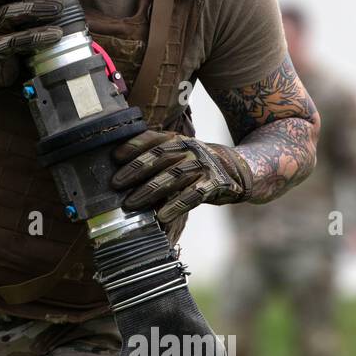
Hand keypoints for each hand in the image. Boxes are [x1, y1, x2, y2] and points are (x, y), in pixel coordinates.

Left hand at [110, 129, 253, 225]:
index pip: (153, 139)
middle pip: (159, 156)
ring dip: (149, 190)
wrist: (242, 170)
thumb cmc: (200, 167)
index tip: (114, 157)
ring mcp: (204, 165)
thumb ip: (159, 161)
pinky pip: (193, 195)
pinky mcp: (216, 183)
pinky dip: (176, 206)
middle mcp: (190, 149)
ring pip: (173, 176)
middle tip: (115, 184)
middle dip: (134, 170)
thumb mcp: (181, 157)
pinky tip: (161, 216)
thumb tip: (123, 175)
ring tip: (130, 204)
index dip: (133, 146)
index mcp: (179, 141)